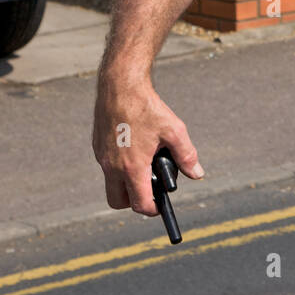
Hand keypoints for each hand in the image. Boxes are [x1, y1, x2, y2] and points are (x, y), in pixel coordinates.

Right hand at [92, 72, 204, 215]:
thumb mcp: (174, 131)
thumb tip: (197, 174)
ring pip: (111, 183)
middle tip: (149, 188)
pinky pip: (107, 166)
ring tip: (144, 165)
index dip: (153, 209)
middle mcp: (112, 166)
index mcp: (132, 167)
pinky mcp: (98, 146)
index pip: (139, 204)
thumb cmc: (147, 107)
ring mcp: (102, 156)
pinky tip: (135, 148)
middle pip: (118, 201)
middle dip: (133, 201)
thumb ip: (187, 156)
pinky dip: (119, 166)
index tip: (160, 205)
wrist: (120, 85)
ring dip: (126, 182)